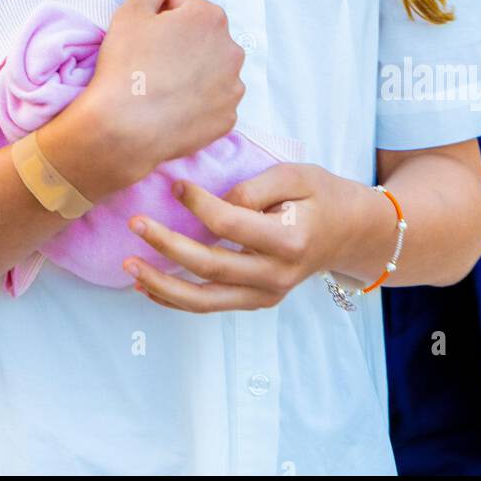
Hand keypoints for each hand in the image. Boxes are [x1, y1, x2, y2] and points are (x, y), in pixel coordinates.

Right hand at [84, 0, 246, 187]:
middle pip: (203, 39)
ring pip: (212, 71)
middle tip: (152, 61)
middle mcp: (231, 50)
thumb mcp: (128, 14)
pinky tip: (173, 107)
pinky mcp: (227, 118)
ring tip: (163, 86)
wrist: (126, 127)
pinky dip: (198, 103)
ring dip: (194, 73)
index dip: (160, 18)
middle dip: (182, 45)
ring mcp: (233, 87)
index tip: (145, 36)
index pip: (184, 7)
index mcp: (210, 18)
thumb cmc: (127, 66)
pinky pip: (213, 103)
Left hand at [121, 162, 363, 311]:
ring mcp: (266, 294)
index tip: (175, 184)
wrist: (352, 233)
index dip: (198, 204)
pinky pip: (210, 305)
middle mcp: (276, 275)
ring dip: (162, 285)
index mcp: (288, 239)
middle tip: (135, 224)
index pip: (231, 224)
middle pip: (211, 266)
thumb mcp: (298, 175)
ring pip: (205, 300)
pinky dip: (175, 299)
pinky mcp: (256, 300)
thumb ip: (255, 186)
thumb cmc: (323, 196)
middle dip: (167, 246)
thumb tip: (214, 203)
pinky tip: (147, 286)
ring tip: (129, 267)